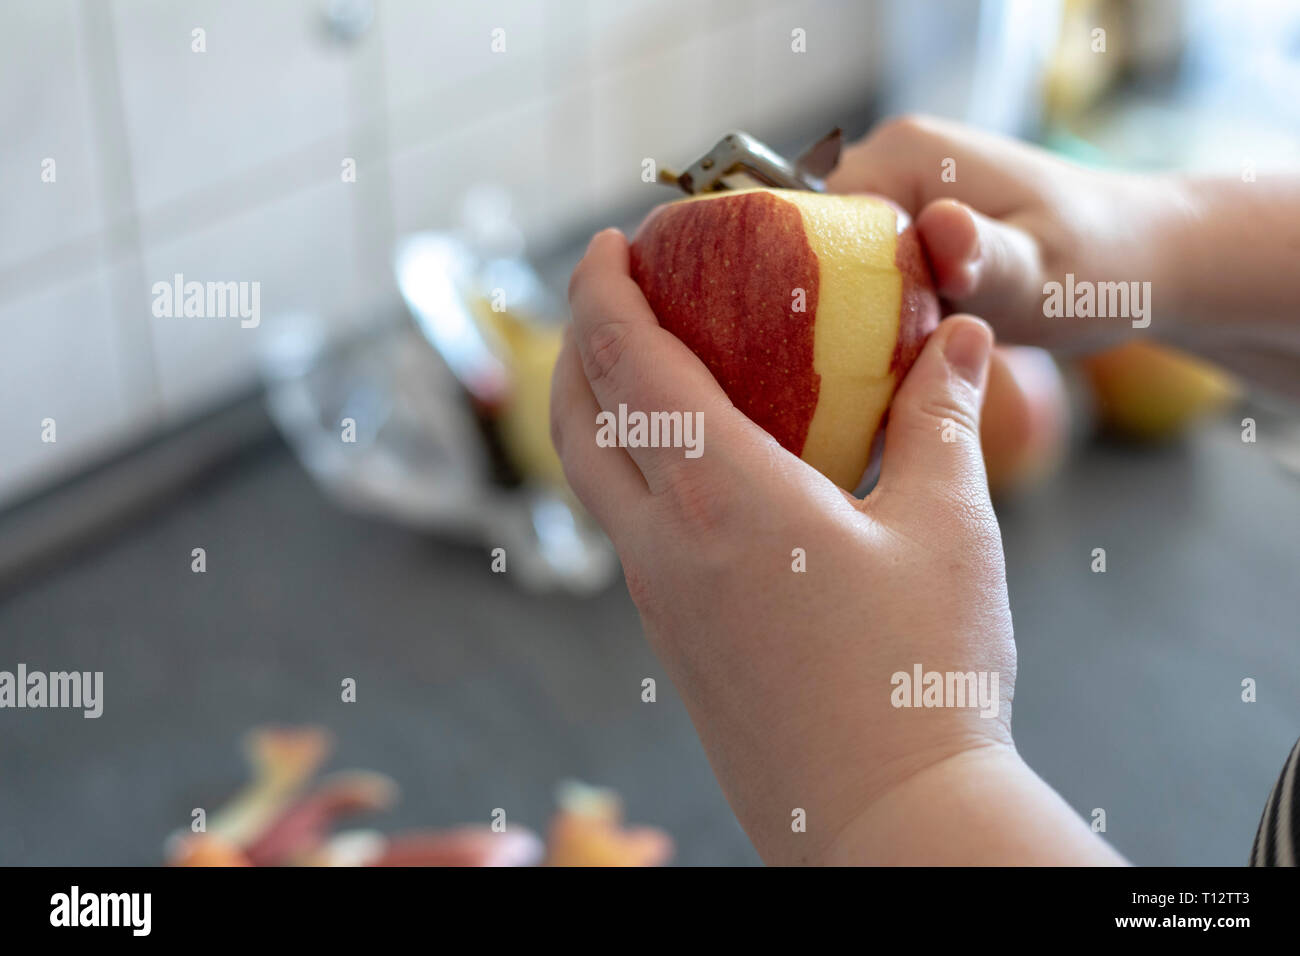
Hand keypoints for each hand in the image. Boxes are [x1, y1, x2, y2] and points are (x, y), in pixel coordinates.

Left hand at [553, 229, 1036, 862]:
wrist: (886, 823)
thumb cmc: (922, 678)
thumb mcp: (947, 530)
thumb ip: (942, 418)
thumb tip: (956, 334)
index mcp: (721, 498)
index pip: (631, 365)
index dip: (604, 292)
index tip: (606, 243)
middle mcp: (664, 546)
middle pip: (580, 418)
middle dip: (580, 340)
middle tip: (612, 292)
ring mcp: (658, 600)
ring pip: (593, 480)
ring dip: (597, 408)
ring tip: (642, 366)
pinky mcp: (673, 641)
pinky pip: (626, 530)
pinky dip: (631, 471)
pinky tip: (690, 470)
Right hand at [826, 114, 1189, 353]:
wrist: (1145, 259)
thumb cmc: (1103, 266)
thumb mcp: (1043, 275)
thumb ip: (987, 259)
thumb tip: (941, 230)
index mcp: (906, 154)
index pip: (811, 224)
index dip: (818, 291)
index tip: (843, 353)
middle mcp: (890, 162)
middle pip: (816, 247)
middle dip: (832, 310)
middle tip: (868, 370)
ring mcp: (900, 193)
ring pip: (839, 268)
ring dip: (854, 319)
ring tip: (883, 367)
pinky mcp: (911, 226)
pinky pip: (867, 275)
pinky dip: (876, 316)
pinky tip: (899, 354)